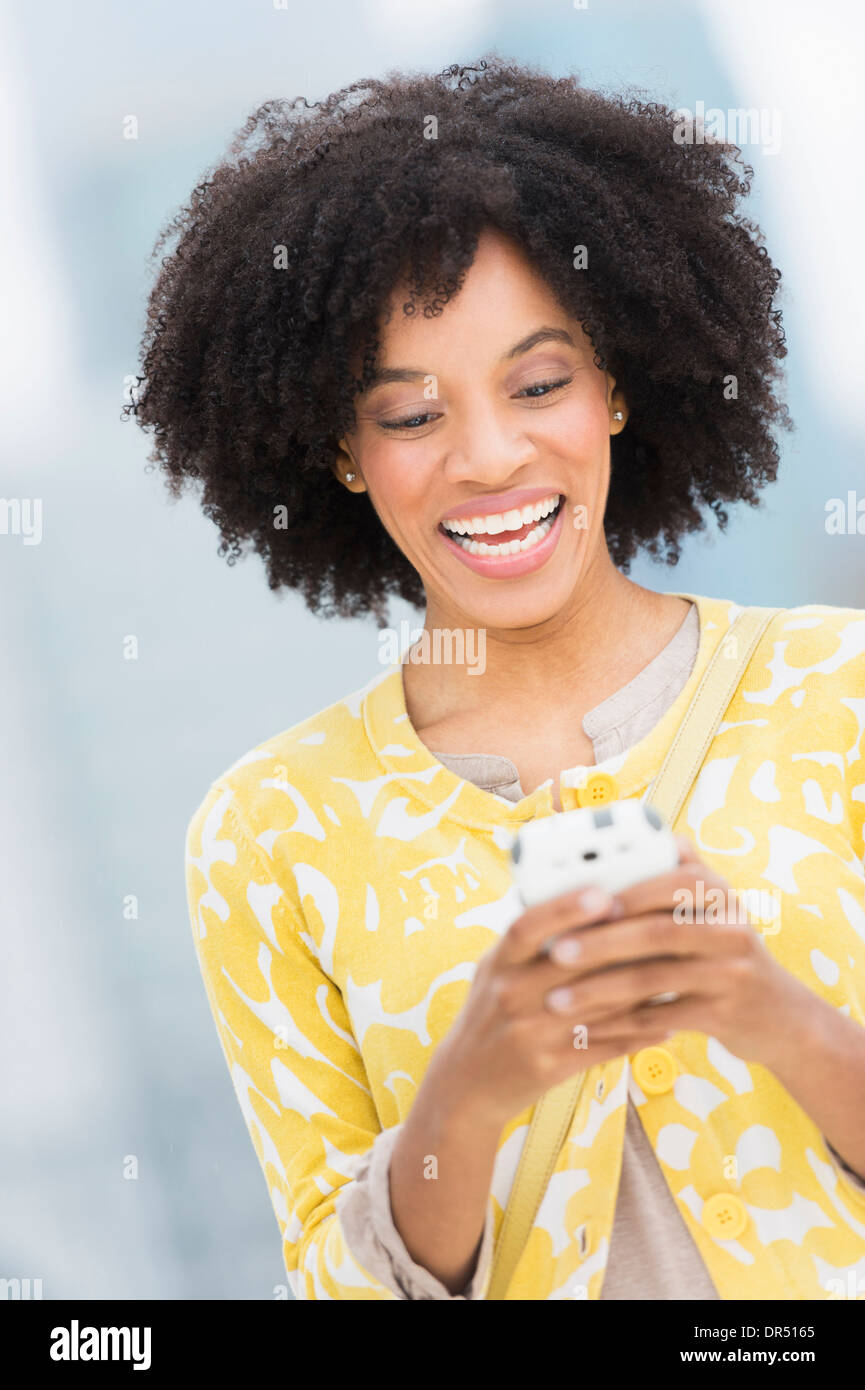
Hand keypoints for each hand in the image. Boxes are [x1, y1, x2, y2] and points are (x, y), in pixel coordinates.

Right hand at [435, 871, 677, 1129]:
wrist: (467, 1084)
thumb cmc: (491, 1015)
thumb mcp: (496, 971)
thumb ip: (530, 941)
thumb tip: (581, 899)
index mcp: (497, 963)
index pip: (526, 927)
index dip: (563, 909)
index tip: (602, 892)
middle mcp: (510, 995)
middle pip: (570, 964)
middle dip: (618, 944)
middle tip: (662, 924)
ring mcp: (529, 1033)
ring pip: (596, 1006)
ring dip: (641, 989)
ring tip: (680, 970)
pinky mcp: (548, 1067)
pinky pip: (603, 1047)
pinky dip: (638, 1034)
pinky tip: (668, 1022)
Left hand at [540, 834, 815, 1074]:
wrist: (781, 1018)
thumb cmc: (721, 954)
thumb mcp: (709, 910)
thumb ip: (667, 879)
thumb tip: (596, 856)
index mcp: (720, 894)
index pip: (675, 880)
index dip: (628, 891)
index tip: (582, 901)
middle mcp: (732, 929)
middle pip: (658, 931)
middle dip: (601, 942)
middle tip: (557, 952)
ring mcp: (732, 974)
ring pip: (655, 978)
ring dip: (599, 989)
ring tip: (557, 999)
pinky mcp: (725, 1015)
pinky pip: (661, 1018)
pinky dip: (620, 1024)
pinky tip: (587, 1027)